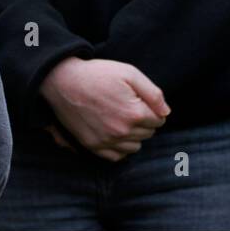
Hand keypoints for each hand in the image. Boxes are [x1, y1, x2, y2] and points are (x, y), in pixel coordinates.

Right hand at [39, 57, 169, 161]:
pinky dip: (120, 148)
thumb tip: (166, 112)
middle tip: (130, 106)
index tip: (142, 100)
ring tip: (122, 119)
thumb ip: (153, 93)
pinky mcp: (93, 146)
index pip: (159, 120)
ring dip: (134, 136)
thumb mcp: (129, 73)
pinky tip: (115, 134)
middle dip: (145, 122)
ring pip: (135, 147)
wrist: (63, 81)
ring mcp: (106, 141)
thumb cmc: (97, 74)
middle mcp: (122, 132)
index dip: (153, 109)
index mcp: (134, 113)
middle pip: (148, 134)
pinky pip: (116, 157)